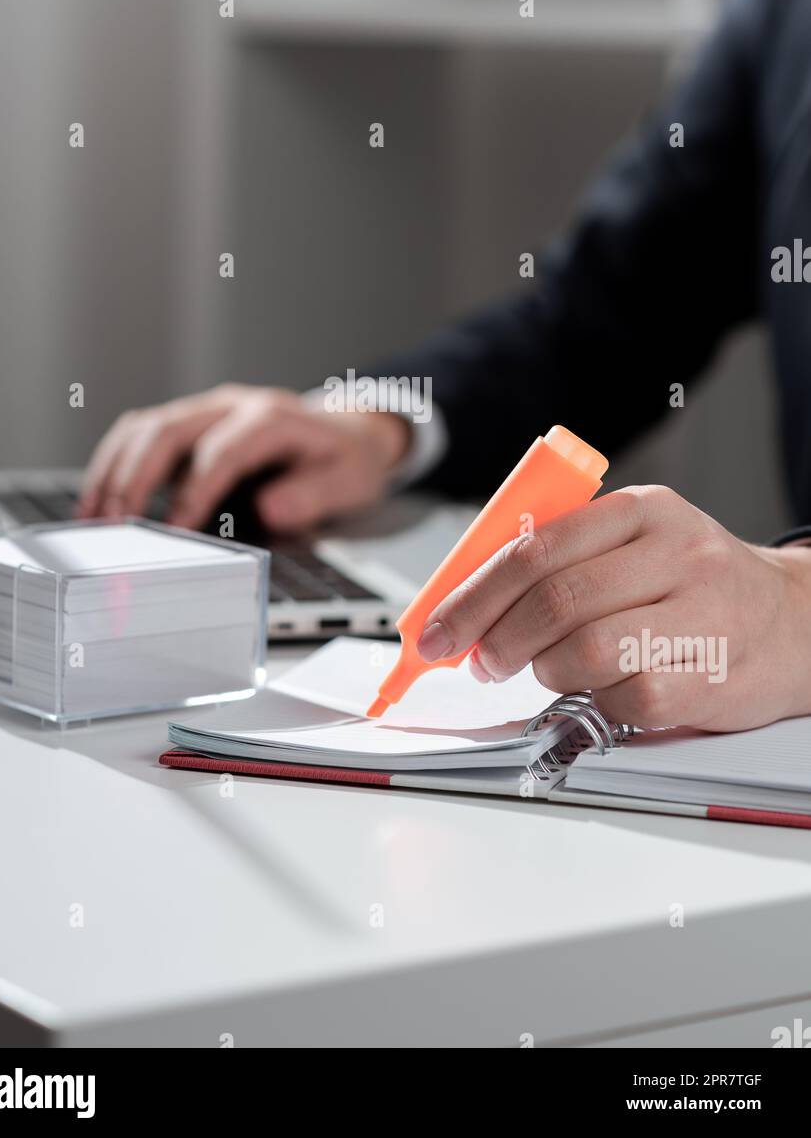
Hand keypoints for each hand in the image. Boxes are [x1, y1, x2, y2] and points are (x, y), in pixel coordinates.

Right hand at [77, 384, 410, 532]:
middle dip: (137, 478)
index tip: (177, 530)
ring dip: (114, 471)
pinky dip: (113, 466)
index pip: (222, 449)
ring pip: (145, 428)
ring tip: (93, 518)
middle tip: (117, 526)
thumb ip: (313, 495)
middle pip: (169, 430)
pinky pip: (139, 436)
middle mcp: (230, 406)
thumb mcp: (348, 481)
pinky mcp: (187, 427)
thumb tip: (269, 509)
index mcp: (271, 418)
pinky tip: (97, 502)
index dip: (197, 489)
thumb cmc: (343, 463)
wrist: (346, 436)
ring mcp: (204, 412)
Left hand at [416, 485, 810, 731]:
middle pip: (556, 599)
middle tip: (480, 661)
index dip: (473, 595)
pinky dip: (599, 701)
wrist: (794, 621)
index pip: (536, 548)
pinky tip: (604, 689)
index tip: (436, 630)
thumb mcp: (633, 545)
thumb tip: (465, 602)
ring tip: (549, 670)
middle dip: (497, 639)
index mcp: (642, 510)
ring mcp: (703, 613)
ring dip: (547, 671)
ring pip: (587, 651)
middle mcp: (677, 552)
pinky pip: (629, 697)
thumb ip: (561, 559)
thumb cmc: (691, 585)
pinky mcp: (717, 675)